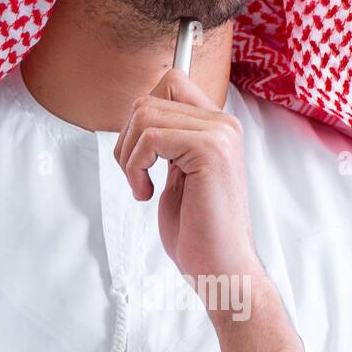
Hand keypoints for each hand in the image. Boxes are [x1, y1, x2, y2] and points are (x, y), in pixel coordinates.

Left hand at [113, 67, 262, 285]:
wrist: (222, 268)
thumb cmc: (199, 232)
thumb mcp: (177, 175)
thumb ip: (168, 141)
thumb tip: (140, 114)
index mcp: (217, 128)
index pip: (171, 82)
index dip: (142, 115)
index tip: (142, 155)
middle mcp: (224, 124)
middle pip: (150, 97)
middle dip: (127, 137)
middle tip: (136, 174)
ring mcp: (220, 134)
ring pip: (144, 114)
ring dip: (129, 155)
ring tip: (142, 185)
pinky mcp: (211, 149)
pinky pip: (151, 137)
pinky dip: (136, 167)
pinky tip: (147, 193)